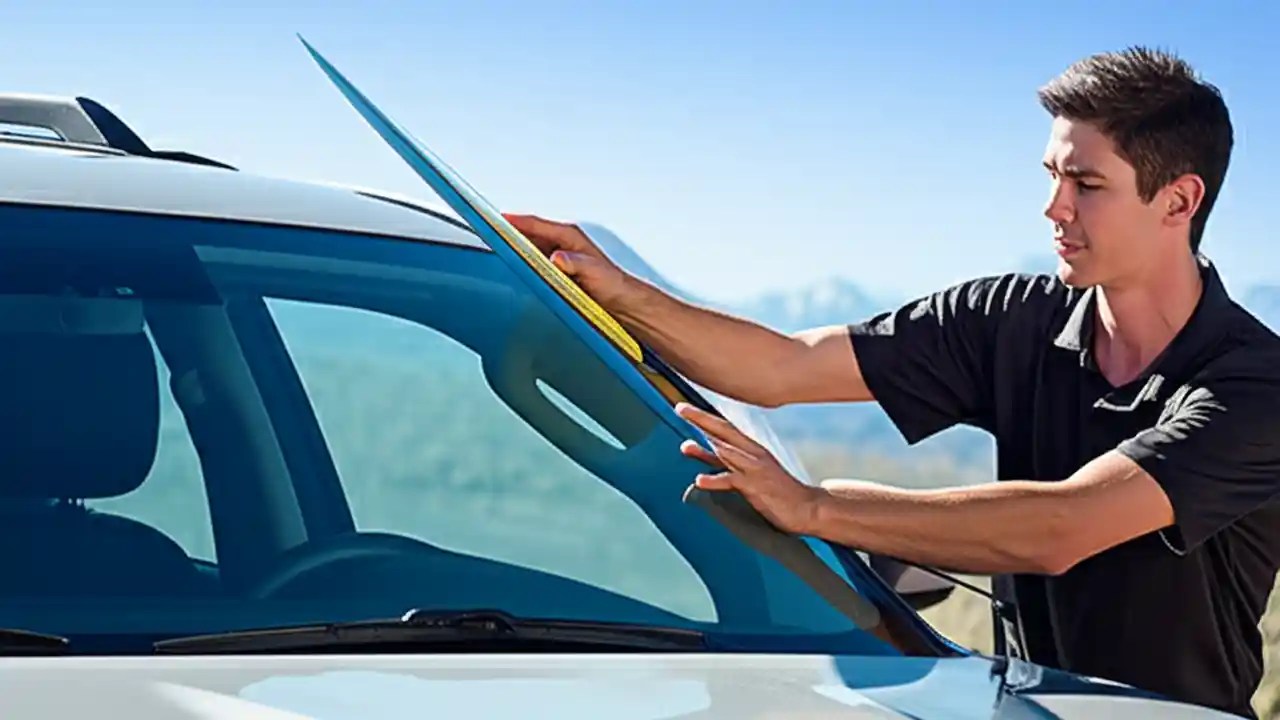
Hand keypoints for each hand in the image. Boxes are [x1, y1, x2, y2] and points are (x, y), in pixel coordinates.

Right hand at [503, 213, 636, 310]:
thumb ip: (576, 263)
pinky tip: (509, 271)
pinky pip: (531, 263)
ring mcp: (556, 256)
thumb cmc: (612, 285)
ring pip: (527, 247)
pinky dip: (519, 264)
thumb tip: (557, 258)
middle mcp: (561, 243)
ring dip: (511, 248)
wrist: (621, 302)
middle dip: (506, 232)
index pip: (536, 224)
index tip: (495, 218)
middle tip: (484, 232)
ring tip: (490, 250)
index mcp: (569, 237)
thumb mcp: (595, 272)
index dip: (515, 221)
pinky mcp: (554, 271)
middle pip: (527, 233)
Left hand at [676, 403, 824, 535]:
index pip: (725, 428)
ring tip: (684, 446)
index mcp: (752, 449)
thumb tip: (704, 451)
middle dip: (701, 420)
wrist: (807, 507)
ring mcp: (754, 470)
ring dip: (704, 449)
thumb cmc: (778, 490)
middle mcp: (752, 454)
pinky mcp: (755, 487)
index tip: (684, 408)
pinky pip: (732, 481)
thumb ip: (727, 461)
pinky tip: (699, 480)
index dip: (704, 417)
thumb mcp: (752, 470)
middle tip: (680, 409)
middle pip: (723, 433)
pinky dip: (715, 480)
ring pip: (726, 454)